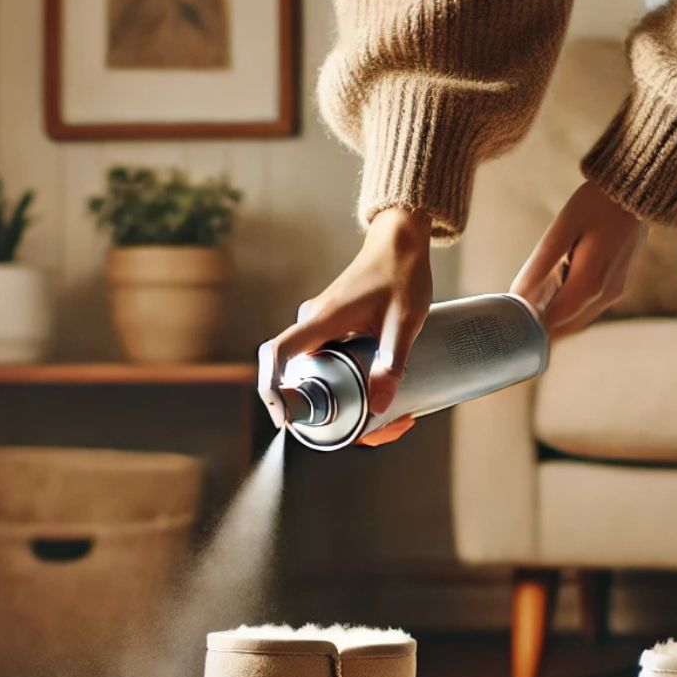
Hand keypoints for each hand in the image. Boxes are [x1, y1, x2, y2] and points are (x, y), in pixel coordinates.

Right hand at [261, 208, 432, 443]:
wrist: (400, 243)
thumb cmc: (401, 274)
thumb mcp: (404, 323)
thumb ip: (392, 362)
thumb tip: (381, 406)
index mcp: (322, 320)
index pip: (278, 355)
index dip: (272, 389)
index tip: (284, 419)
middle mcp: (313, 324)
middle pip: (298, 377)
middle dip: (328, 414)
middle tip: (376, 433)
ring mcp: (320, 327)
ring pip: (317, 374)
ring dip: (345, 403)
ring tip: (394, 421)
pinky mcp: (331, 329)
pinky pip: (328, 364)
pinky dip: (348, 386)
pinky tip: (383, 396)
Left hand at [511, 181, 646, 338]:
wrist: (639, 189)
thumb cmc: (597, 203)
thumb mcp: (563, 229)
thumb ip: (540, 266)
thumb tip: (518, 297)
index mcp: (590, 284)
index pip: (551, 322)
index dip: (529, 325)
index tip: (509, 320)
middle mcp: (606, 296)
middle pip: (564, 325)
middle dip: (540, 323)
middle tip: (516, 315)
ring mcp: (615, 293)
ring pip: (577, 319)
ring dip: (555, 314)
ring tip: (533, 298)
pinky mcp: (618, 286)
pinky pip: (588, 307)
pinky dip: (569, 305)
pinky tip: (557, 286)